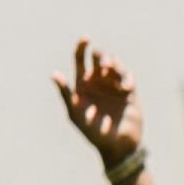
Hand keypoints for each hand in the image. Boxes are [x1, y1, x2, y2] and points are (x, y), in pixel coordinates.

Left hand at [56, 42, 145, 177]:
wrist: (117, 145)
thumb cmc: (92, 132)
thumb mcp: (75, 113)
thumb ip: (66, 94)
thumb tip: (54, 74)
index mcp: (82, 84)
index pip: (80, 59)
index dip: (82, 46)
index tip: (86, 38)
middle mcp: (98, 81)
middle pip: (99, 58)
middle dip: (102, 56)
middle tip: (105, 66)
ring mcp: (114, 85)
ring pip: (115, 63)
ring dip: (115, 64)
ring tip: (115, 74)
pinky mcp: (129, 91)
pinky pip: (128, 76)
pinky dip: (127, 77)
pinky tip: (126, 88)